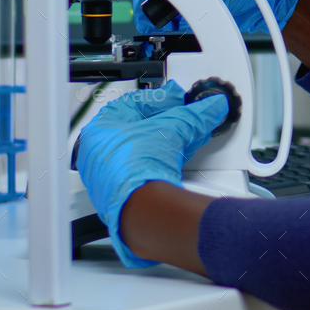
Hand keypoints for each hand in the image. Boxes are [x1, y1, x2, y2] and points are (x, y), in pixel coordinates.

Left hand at [75, 80, 227, 267]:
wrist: (139, 210)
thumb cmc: (135, 168)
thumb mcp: (171, 129)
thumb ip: (193, 116)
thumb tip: (209, 107)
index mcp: (100, 129)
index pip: (132, 104)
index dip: (159, 99)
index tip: (176, 99)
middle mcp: (100, 152)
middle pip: (140, 127)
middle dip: (168, 121)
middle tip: (186, 117)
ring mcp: (111, 174)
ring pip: (144, 150)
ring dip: (169, 141)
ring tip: (190, 136)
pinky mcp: (125, 193)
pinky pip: (145, 168)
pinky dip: (164, 160)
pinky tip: (180, 157)